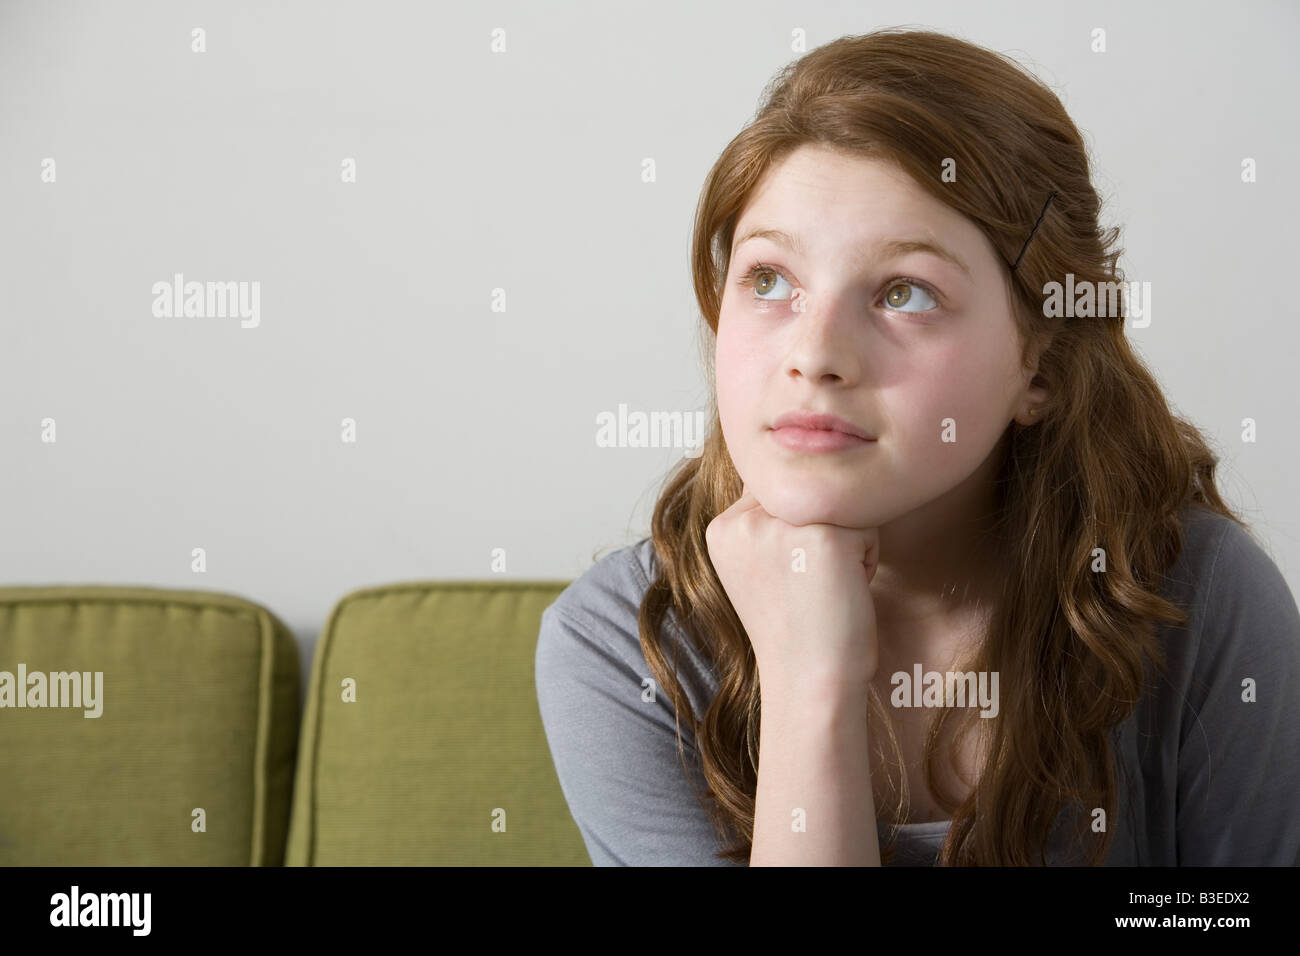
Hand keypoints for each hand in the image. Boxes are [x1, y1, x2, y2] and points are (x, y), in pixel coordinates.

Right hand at [704, 483, 880, 694]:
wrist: (809, 683)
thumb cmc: (794, 632)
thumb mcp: (757, 571)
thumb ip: (763, 525)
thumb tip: (800, 475)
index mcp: (721, 528)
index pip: (778, 494)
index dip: (797, 535)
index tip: (790, 583)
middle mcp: (742, 520)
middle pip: (809, 494)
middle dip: (821, 536)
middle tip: (809, 589)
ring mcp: (782, 525)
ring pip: (838, 506)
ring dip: (845, 544)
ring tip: (824, 590)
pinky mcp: (824, 536)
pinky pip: (866, 526)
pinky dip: (866, 559)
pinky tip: (842, 593)